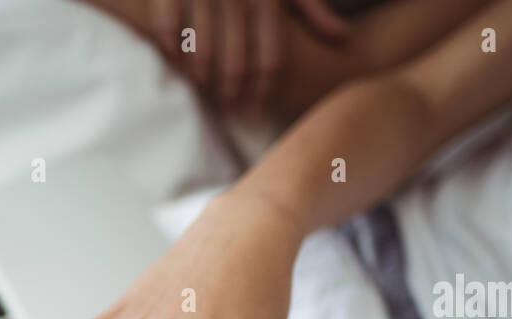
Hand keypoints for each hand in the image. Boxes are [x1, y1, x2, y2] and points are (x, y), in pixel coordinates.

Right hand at [98, 0, 350, 105]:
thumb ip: (312, 7)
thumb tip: (341, 37)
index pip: (269, 58)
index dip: (265, 91)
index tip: (258, 113)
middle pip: (236, 63)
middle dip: (234, 95)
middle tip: (233, 114)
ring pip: (202, 53)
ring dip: (205, 82)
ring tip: (210, 96)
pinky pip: (170, 33)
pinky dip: (174, 55)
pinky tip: (181, 71)